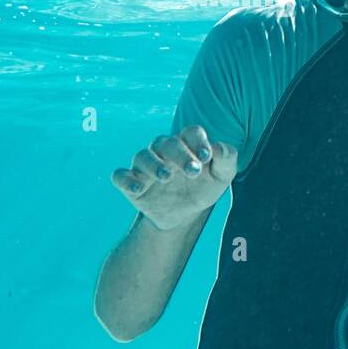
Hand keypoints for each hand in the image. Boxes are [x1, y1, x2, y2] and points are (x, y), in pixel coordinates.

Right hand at [110, 125, 237, 230]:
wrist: (185, 216)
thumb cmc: (203, 188)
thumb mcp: (222, 176)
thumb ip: (227, 159)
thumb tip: (219, 147)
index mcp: (186, 144)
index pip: (190, 132)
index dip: (198, 141)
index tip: (206, 157)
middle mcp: (163, 151)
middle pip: (167, 143)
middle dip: (180, 155)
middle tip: (193, 171)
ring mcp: (145, 166)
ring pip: (142, 156)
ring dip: (154, 164)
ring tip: (166, 177)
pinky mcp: (130, 183)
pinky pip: (120, 176)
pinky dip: (126, 179)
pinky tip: (138, 187)